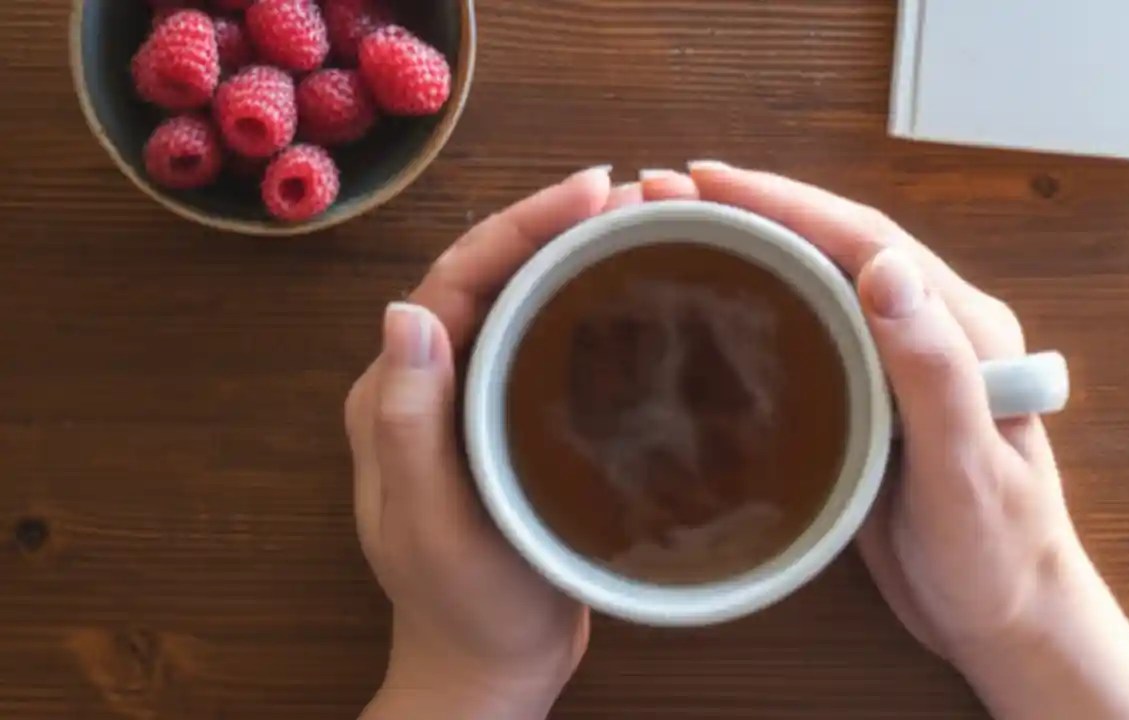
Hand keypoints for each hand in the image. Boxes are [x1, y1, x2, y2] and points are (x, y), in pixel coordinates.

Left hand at [344, 166, 699, 718]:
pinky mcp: (501, 417)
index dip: (519, 226)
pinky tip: (623, 289)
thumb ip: (407, 427)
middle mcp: (423, 383)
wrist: (487, 666)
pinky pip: (535, 339)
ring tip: (634, 222)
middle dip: (547, 223)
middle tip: (628, 195)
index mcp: (393, 395)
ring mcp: (464, 399)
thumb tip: (404, 312)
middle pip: (483, 276)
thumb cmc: (464, 606)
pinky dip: (576, 302)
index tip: (592, 191)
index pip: (453, 282)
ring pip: (511, 300)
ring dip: (564, 253)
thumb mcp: (431, 526)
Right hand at [687, 161, 1128, 719]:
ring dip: (753, 244)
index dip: (787, 202)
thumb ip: (934, 371)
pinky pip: (811, 328)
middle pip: (836, 244)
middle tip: (670, 193)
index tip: (711, 182)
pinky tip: (716, 298)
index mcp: (964, 327)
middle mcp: (931, 329)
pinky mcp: (871, 398)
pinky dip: (762, 298)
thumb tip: (884, 267)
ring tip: (679, 225)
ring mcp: (898, 363)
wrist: (1005, 616)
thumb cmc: (995, 552)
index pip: (867, 239)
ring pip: (819, 280)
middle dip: (755, 209)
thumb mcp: (967, 469)